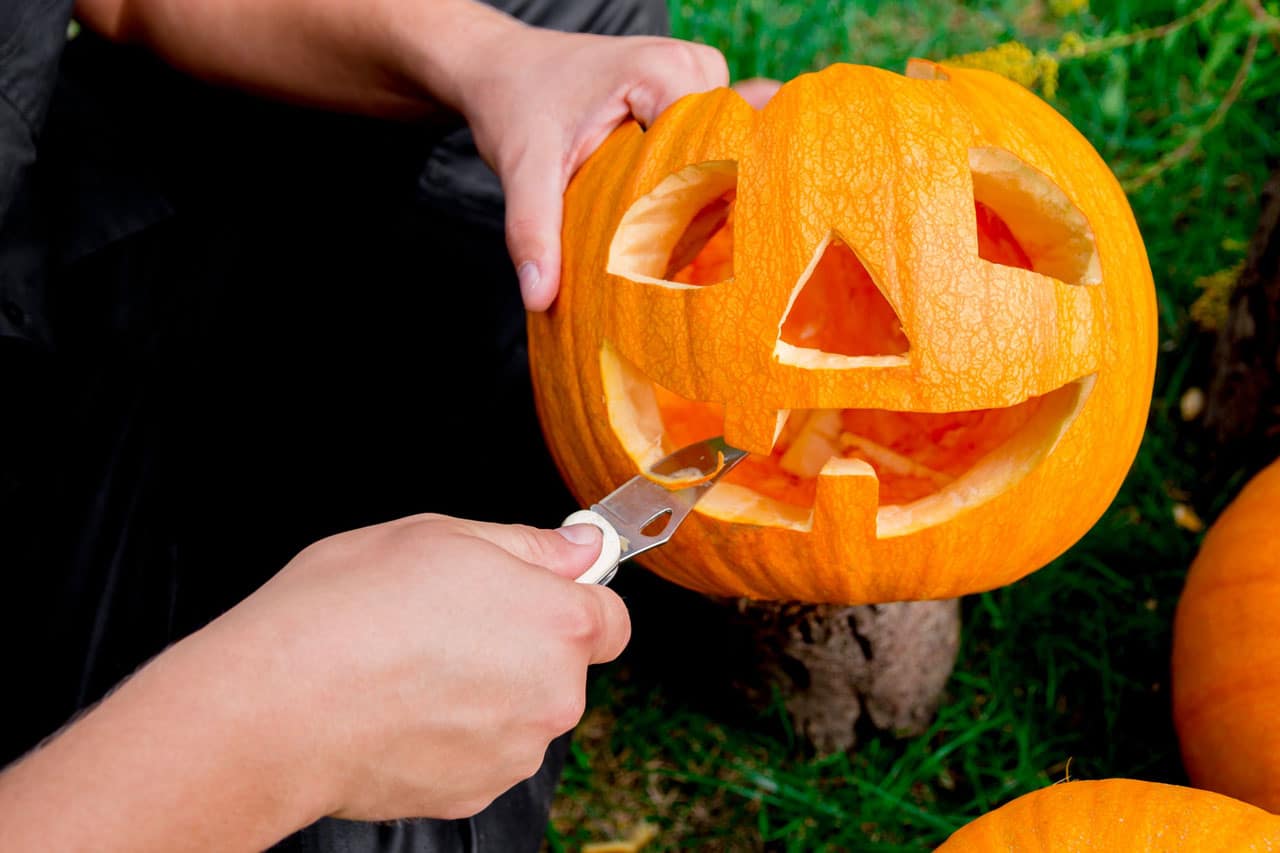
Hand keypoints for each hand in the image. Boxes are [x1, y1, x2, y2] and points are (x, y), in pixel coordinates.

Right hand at [0, 514, 625, 849]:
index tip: (534, 595)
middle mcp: (552, 694)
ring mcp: (514, 751)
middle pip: (562, 667)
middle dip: (522, 646)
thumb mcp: (439, 535)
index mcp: (557, 622)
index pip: (611, 618)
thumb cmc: (349, 610)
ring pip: (519, 713)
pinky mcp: (472, 794)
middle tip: (449, 623)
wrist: (279, 707)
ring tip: (413, 669)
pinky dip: (453, 737)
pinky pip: (480, 755)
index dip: (573, 601)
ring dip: (486, 694)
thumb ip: (528, 545)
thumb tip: (579, 548)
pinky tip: (400, 711)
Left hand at [455, 24, 728, 309]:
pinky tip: (678, 219)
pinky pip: (712, 144)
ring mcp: (698, 76)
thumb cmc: (513, 104)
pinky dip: (695, 182)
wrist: (504, 67)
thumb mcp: (522, 168)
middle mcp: (691, 66)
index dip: (701, 211)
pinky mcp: (692, 94)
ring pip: (725, 153)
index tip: (680, 265)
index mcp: (660, 72)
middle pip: (726, 155)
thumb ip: (533, 229)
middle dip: (705, 211)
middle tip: (680, 268)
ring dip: (701, 199)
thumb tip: (539, 297)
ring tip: (680, 247)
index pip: (712, 151)